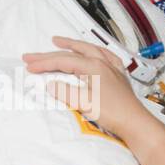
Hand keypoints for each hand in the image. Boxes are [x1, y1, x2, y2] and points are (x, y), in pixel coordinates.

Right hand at [22, 36, 161, 146]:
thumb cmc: (112, 113)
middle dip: (50, 54)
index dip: (44, 63)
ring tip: (58, 41)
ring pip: (88, 50)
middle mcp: (103, 62)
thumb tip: (51, 84)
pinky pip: (104, 56)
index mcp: (93, 66)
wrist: (135, 123)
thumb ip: (65, 91)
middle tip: (31, 55)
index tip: (29, 66)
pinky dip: (93, 52)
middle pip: (72, 54)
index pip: (63, 61)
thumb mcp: (84, 103)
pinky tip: (92, 52)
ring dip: (72, 45)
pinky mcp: (118, 76)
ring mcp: (112, 67)